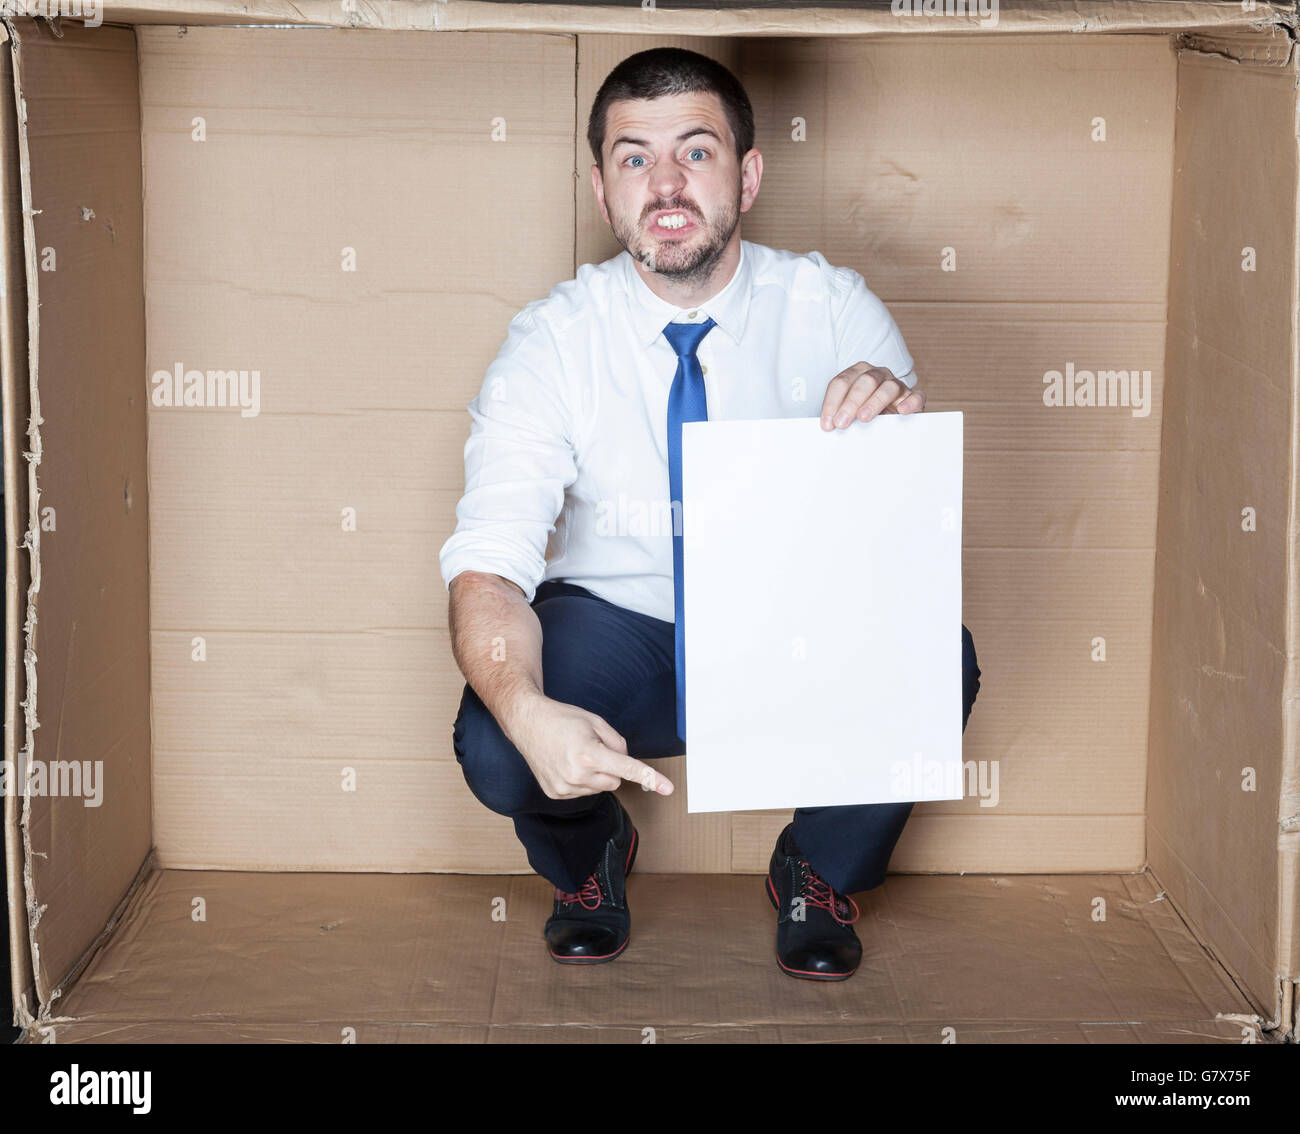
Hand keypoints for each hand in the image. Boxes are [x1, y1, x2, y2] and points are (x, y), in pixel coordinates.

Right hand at [505, 694, 673, 799]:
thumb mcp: (596, 722)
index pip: (626, 769)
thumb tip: (626, 763)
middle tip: (591, 747)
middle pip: (615, 780)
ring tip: (575, 754)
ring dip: (595, 774)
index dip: (649, 778)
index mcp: (589, 754)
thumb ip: (618, 743)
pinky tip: (566, 764)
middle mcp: (576, 775)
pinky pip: (583, 792)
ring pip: (600, 788)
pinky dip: (581, 780)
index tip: (668, 789)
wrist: (527, 723)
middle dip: (611, 767)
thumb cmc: (562, 718)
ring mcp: (564, 787)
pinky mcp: (556, 794)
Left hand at [820, 362, 925, 429]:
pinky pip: (916, 396)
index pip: (842, 382)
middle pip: (865, 382)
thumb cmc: (864, 415)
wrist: (890, 422)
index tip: (828, 424)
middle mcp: (878, 375)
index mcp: (858, 374)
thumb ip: (839, 414)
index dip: (832, 402)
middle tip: (842, 423)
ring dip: (875, 402)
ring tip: (864, 418)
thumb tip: (828, 426)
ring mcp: (897, 385)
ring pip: (888, 387)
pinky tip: (902, 411)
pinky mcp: (914, 398)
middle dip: (851, 402)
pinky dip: (910, 402)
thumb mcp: (849, 413)